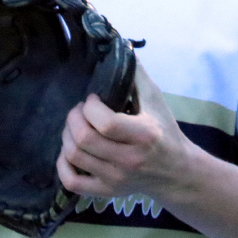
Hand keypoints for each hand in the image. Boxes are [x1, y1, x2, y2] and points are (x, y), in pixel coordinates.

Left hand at [56, 69, 198, 201]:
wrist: (176, 173)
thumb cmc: (164, 131)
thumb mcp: (156, 100)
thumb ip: (137, 74)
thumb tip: (118, 45)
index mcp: (144, 135)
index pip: (105, 123)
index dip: (90, 107)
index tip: (94, 99)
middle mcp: (129, 160)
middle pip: (83, 140)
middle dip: (73, 118)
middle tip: (80, 111)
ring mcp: (115, 179)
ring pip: (73, 156)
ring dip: (67, 136)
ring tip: (76, 127)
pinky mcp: (106, 192)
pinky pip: (71, 182)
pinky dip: (62, 165)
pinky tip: (71, 151)